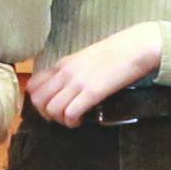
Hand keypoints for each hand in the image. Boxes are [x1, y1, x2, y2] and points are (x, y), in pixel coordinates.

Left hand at [28, 22, 165, 126]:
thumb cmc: (116, 53)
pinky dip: (72, 122)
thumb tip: (66, 87)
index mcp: (63, 63)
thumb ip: (73, 70)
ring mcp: (78, 82)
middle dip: (46, 114)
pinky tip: (81, 121)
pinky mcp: (92, 92)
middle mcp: (65, 72)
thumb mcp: (86, 58)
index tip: (51, 107)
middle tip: (61, 117)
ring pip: (51, 109)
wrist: (136, 47)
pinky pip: (70, 113)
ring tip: (73, 120)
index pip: (34, 85)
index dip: (38, 101)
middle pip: (38, 100)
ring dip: (60, 120)